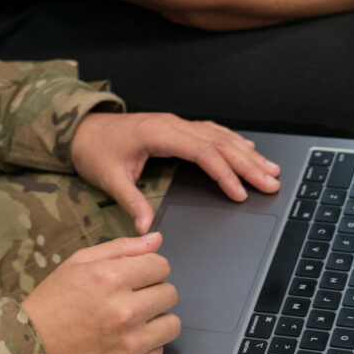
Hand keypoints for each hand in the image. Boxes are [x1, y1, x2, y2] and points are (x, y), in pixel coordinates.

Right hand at [21, 232, 178, 353]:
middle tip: (133, 298)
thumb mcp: (79, 263)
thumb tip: (156, 239)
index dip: (151, 268)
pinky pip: (159, 351)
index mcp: (111, 278)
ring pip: (171, 324)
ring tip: (133, 321)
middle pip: (170, 294)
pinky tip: (124, 341)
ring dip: (156, 320)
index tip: (139, 276)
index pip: (161, 265)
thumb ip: (121, 248)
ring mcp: (130, 343)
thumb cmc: (54, 302)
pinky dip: (146, 346)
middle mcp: (125, 310)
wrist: (33, 345)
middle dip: (154, 292)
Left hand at [70, 112, 280, 232]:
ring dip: (245, 153)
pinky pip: (210, 132)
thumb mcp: (109, 178)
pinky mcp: (175, 128)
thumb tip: (147, 229)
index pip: (202, 152)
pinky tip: (247, 149)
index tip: (241, 193)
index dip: (224, 173)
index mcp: (159, 133)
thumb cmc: (94, 150)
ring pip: (219, 136)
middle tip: (272, 182)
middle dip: (247, 163)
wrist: (81, 128)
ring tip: (270, 169)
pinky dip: (232, 142)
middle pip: (218, 142)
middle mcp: (172, 125)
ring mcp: (175, 124)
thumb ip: (131, 202)